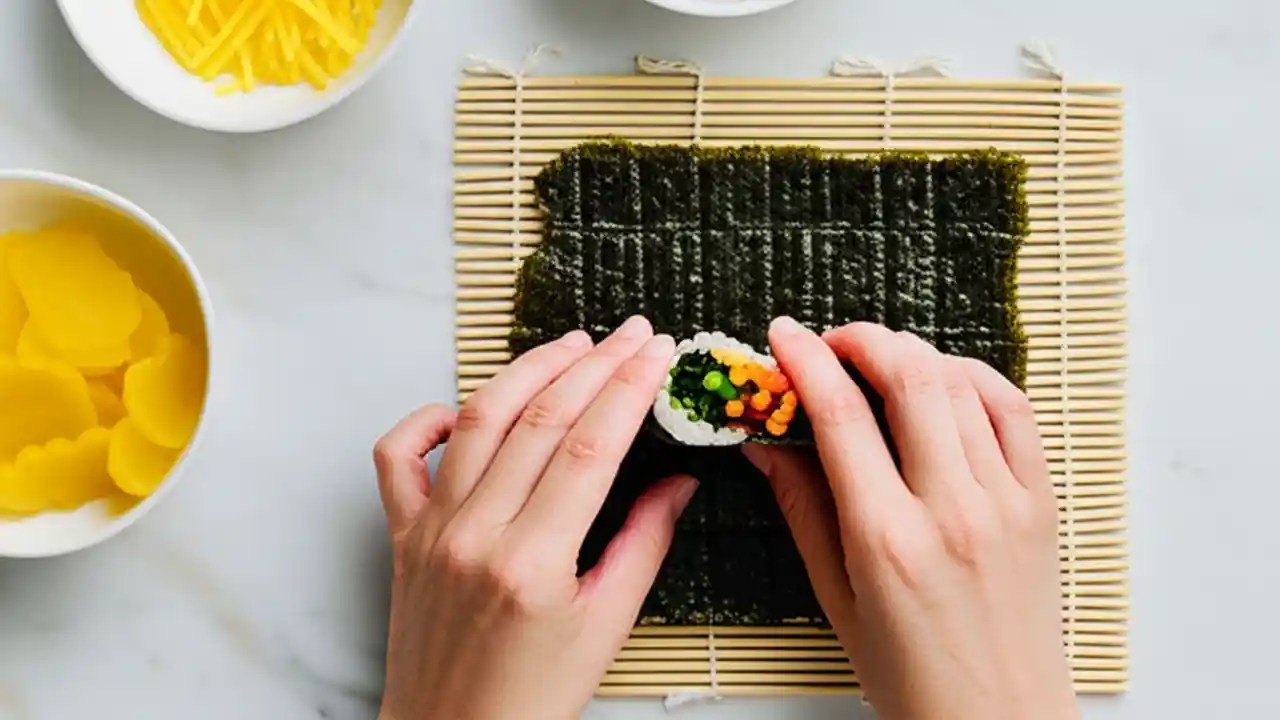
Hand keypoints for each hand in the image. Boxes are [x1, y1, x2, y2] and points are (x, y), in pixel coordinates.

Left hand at [374, 317, 694, 719]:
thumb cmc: (532, 700)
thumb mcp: (607, 628)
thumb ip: (644, 544)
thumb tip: (678, 480)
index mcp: (534, 563)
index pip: (592, 446)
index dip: (630, 388)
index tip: (658, 353)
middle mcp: (476, 535)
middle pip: (540, 420)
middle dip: (594, 364)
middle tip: (632, 333)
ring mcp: (432, 530)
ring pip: (478, 420)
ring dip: (528, 371)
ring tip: (571, 343)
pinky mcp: (402, 536)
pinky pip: (399, 458)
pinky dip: (428, 419)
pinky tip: (468, 405)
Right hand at [745, 318, 1076, 719]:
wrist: (1000, 719)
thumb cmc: (911, 674)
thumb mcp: (836, 598)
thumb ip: (802, 509)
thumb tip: (764, 443)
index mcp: (886, 540)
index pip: (841, 417)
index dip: (806, 361)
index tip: (784, 336)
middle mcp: (951, 510)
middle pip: (910, 377)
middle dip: (863, 339)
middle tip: (832, 342)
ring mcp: (1005, 501)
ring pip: (961, 384)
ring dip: (913, 354)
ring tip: (880, 361)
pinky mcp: (1041, 501)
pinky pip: (1015, 410)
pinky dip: (975, 378)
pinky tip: (945, 380)